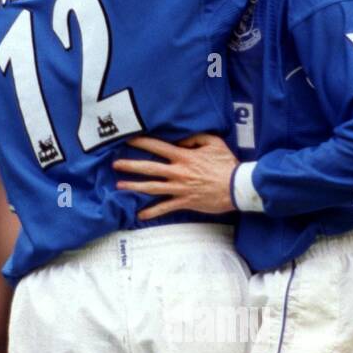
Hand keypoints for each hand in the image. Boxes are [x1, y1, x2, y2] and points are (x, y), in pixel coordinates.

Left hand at [113, 134, 237, 217]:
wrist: (237, 186)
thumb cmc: (226, 164)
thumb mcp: (213, 143)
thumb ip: (195, 138)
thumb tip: (180, 140)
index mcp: (184, 157)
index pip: (157, 147)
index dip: (141, 142)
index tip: (127, 139)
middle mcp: (178, 172)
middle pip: (149, 168)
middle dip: (130, 165)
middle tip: (115, 164)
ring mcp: (180, 188)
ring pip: (152, 187)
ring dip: (135, 186)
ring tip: (120, 185)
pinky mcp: (185, 202)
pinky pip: (165, 208)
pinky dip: (152, 212)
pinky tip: (140, 215)